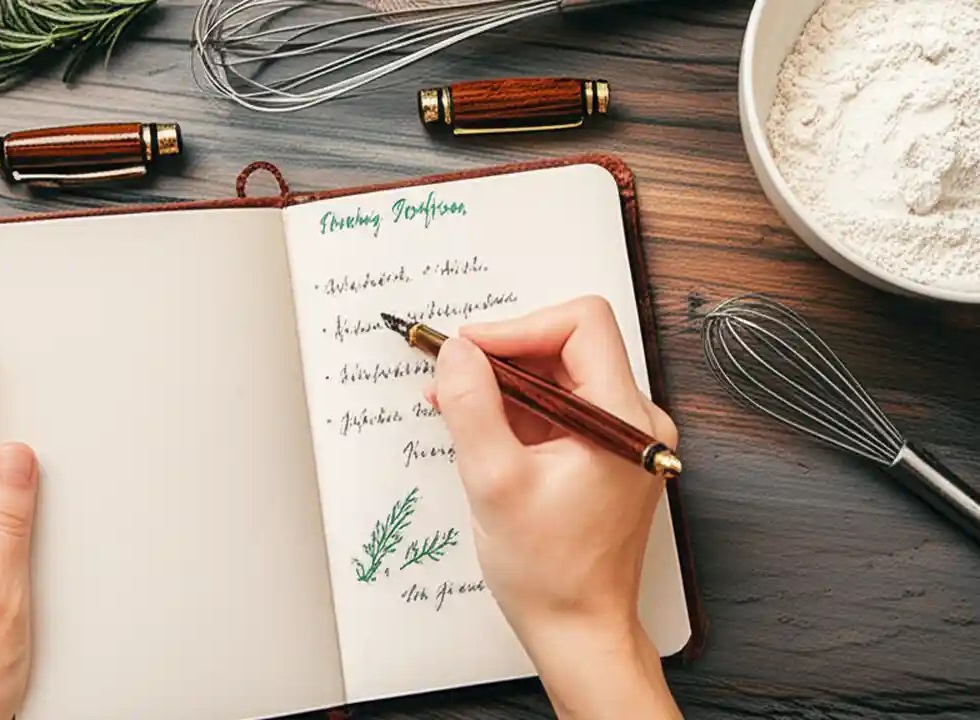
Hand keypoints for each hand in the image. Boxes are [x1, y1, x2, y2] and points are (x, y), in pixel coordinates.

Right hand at [430, 296, 680, 719]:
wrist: (580, 629)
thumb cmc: (550, 572)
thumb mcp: (494, 482)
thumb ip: (472, 406)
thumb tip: (455, 352)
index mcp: (623, 418)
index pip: (581, 325)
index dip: (518, 327)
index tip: (470, 349)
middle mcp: (634, 421)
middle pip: (568, 347)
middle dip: (503, 355)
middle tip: (451, 373)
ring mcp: (622, 439)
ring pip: (559, 377)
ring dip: (504, 384)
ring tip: (453, 402)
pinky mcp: (604, 455)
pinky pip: (559, 410)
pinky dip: (517, 411)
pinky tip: (477, 428)